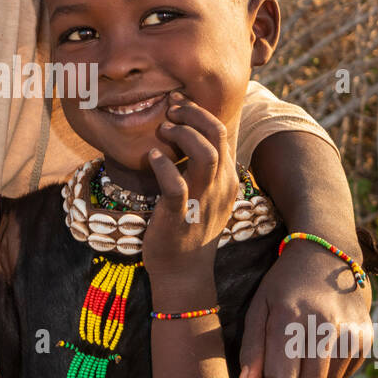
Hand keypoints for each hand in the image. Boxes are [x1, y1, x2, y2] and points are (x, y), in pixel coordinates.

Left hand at [143, 95, 237, 299]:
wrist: (184, 273)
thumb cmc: (189, 229)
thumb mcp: (205, 195)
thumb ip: (202, 169)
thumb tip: (185, 137)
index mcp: (226, 178)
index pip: (221, 132)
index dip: (198, 111)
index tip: (176, 104)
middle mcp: (219, 186)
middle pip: (217, 135)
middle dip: (193, 114)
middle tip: (169, 110)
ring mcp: (202, 201)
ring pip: (205, 155)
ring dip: (182, 135)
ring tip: (162, 131)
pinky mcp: (180, 216)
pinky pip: (176, 185)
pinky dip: (163, 166)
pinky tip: (151, 158)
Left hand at [237, 240, 374, 377]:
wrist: (326, 257)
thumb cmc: (283, 287)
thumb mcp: (258, 310)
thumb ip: (250, 350)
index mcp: (290, 318)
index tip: (269, 363)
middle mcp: (324, 326)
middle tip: (285, 364)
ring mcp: (350, 333)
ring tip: (302, 353)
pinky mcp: (366, 339)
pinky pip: (344, 377)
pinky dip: (330, 371)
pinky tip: (322, 346)